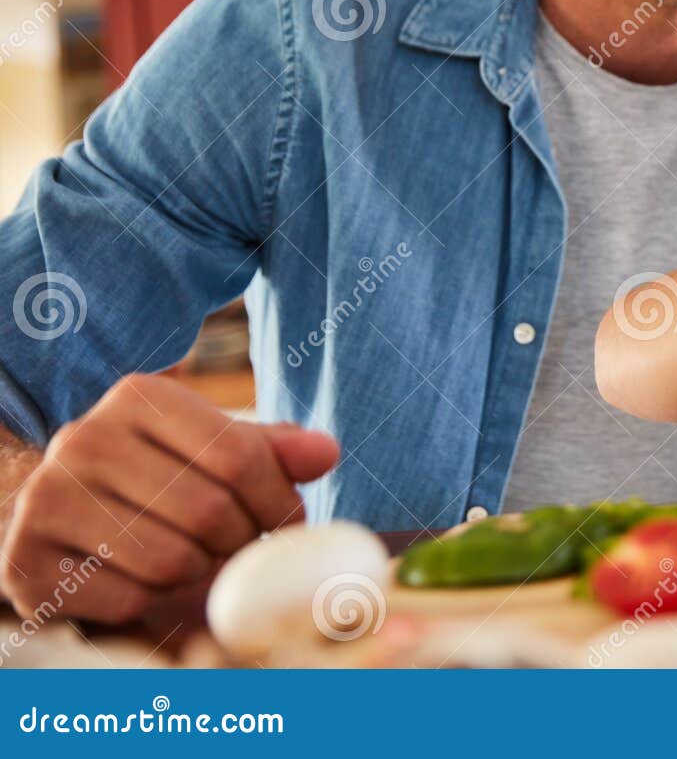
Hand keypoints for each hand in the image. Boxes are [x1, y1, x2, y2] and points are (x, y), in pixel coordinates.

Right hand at [0, 374, 338, 623]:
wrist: (59, 511)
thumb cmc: (157, 475)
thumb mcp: (214, 447)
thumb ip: (273, 449)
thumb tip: (326, 453)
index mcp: (141, 396)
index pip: (238, 454)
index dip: (278, 500)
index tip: (288, 521)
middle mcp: (85, 439)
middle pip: (209, 511)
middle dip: (242, 541)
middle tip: (242, 546)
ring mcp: (48, 499)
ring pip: (171, 559)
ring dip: (200, 573)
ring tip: (196, 558)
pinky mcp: (26, 562)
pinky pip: (127, 599)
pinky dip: (154, 601)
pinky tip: (148, 580)